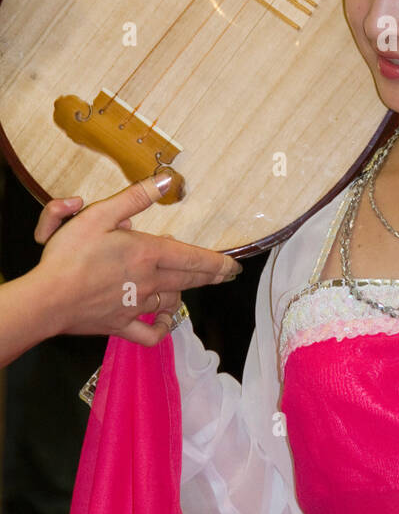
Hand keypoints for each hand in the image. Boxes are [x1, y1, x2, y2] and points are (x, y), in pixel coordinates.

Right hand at [32, 176, 241, 345]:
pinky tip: (166, 323)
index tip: (235, 265)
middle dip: (211, 276)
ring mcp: (137, 306)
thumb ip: (135, 197)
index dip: (216, 262)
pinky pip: (149, 333)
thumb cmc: (71, 255)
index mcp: (148, 254)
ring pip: (172, 302)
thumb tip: (167, 180)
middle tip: (228, 275)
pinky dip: (161, 329)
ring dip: (183, 294)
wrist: (48, 298)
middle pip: (189, 280)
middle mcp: (150, 281)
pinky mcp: (121, 325)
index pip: (192, 258)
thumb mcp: (100, 215)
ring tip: (188, 288)